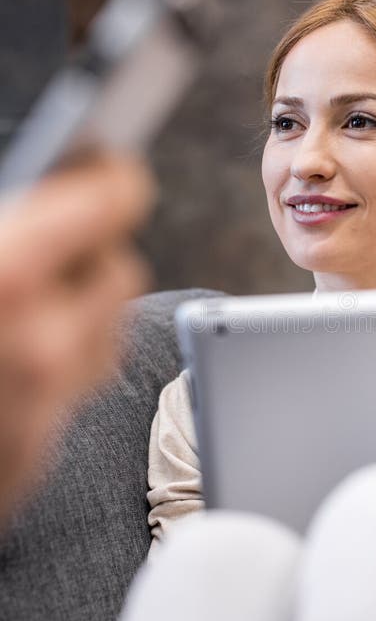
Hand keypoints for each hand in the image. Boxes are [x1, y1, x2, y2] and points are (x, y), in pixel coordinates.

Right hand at [0, 153, 154, 522]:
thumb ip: (4, 221)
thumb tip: (39, 178)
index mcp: (4, 274)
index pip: (111, 202)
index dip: (105, 179)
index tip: (101, 169)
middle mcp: (39, 344)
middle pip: (118, 265)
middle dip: (86, 247)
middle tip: (47, 237)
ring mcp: (42, 406)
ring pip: (109, 326)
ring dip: (80, 303)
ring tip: (24, 296)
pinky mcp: (35, 451)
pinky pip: (83, 380)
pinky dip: (64, 354)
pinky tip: (14, 348)